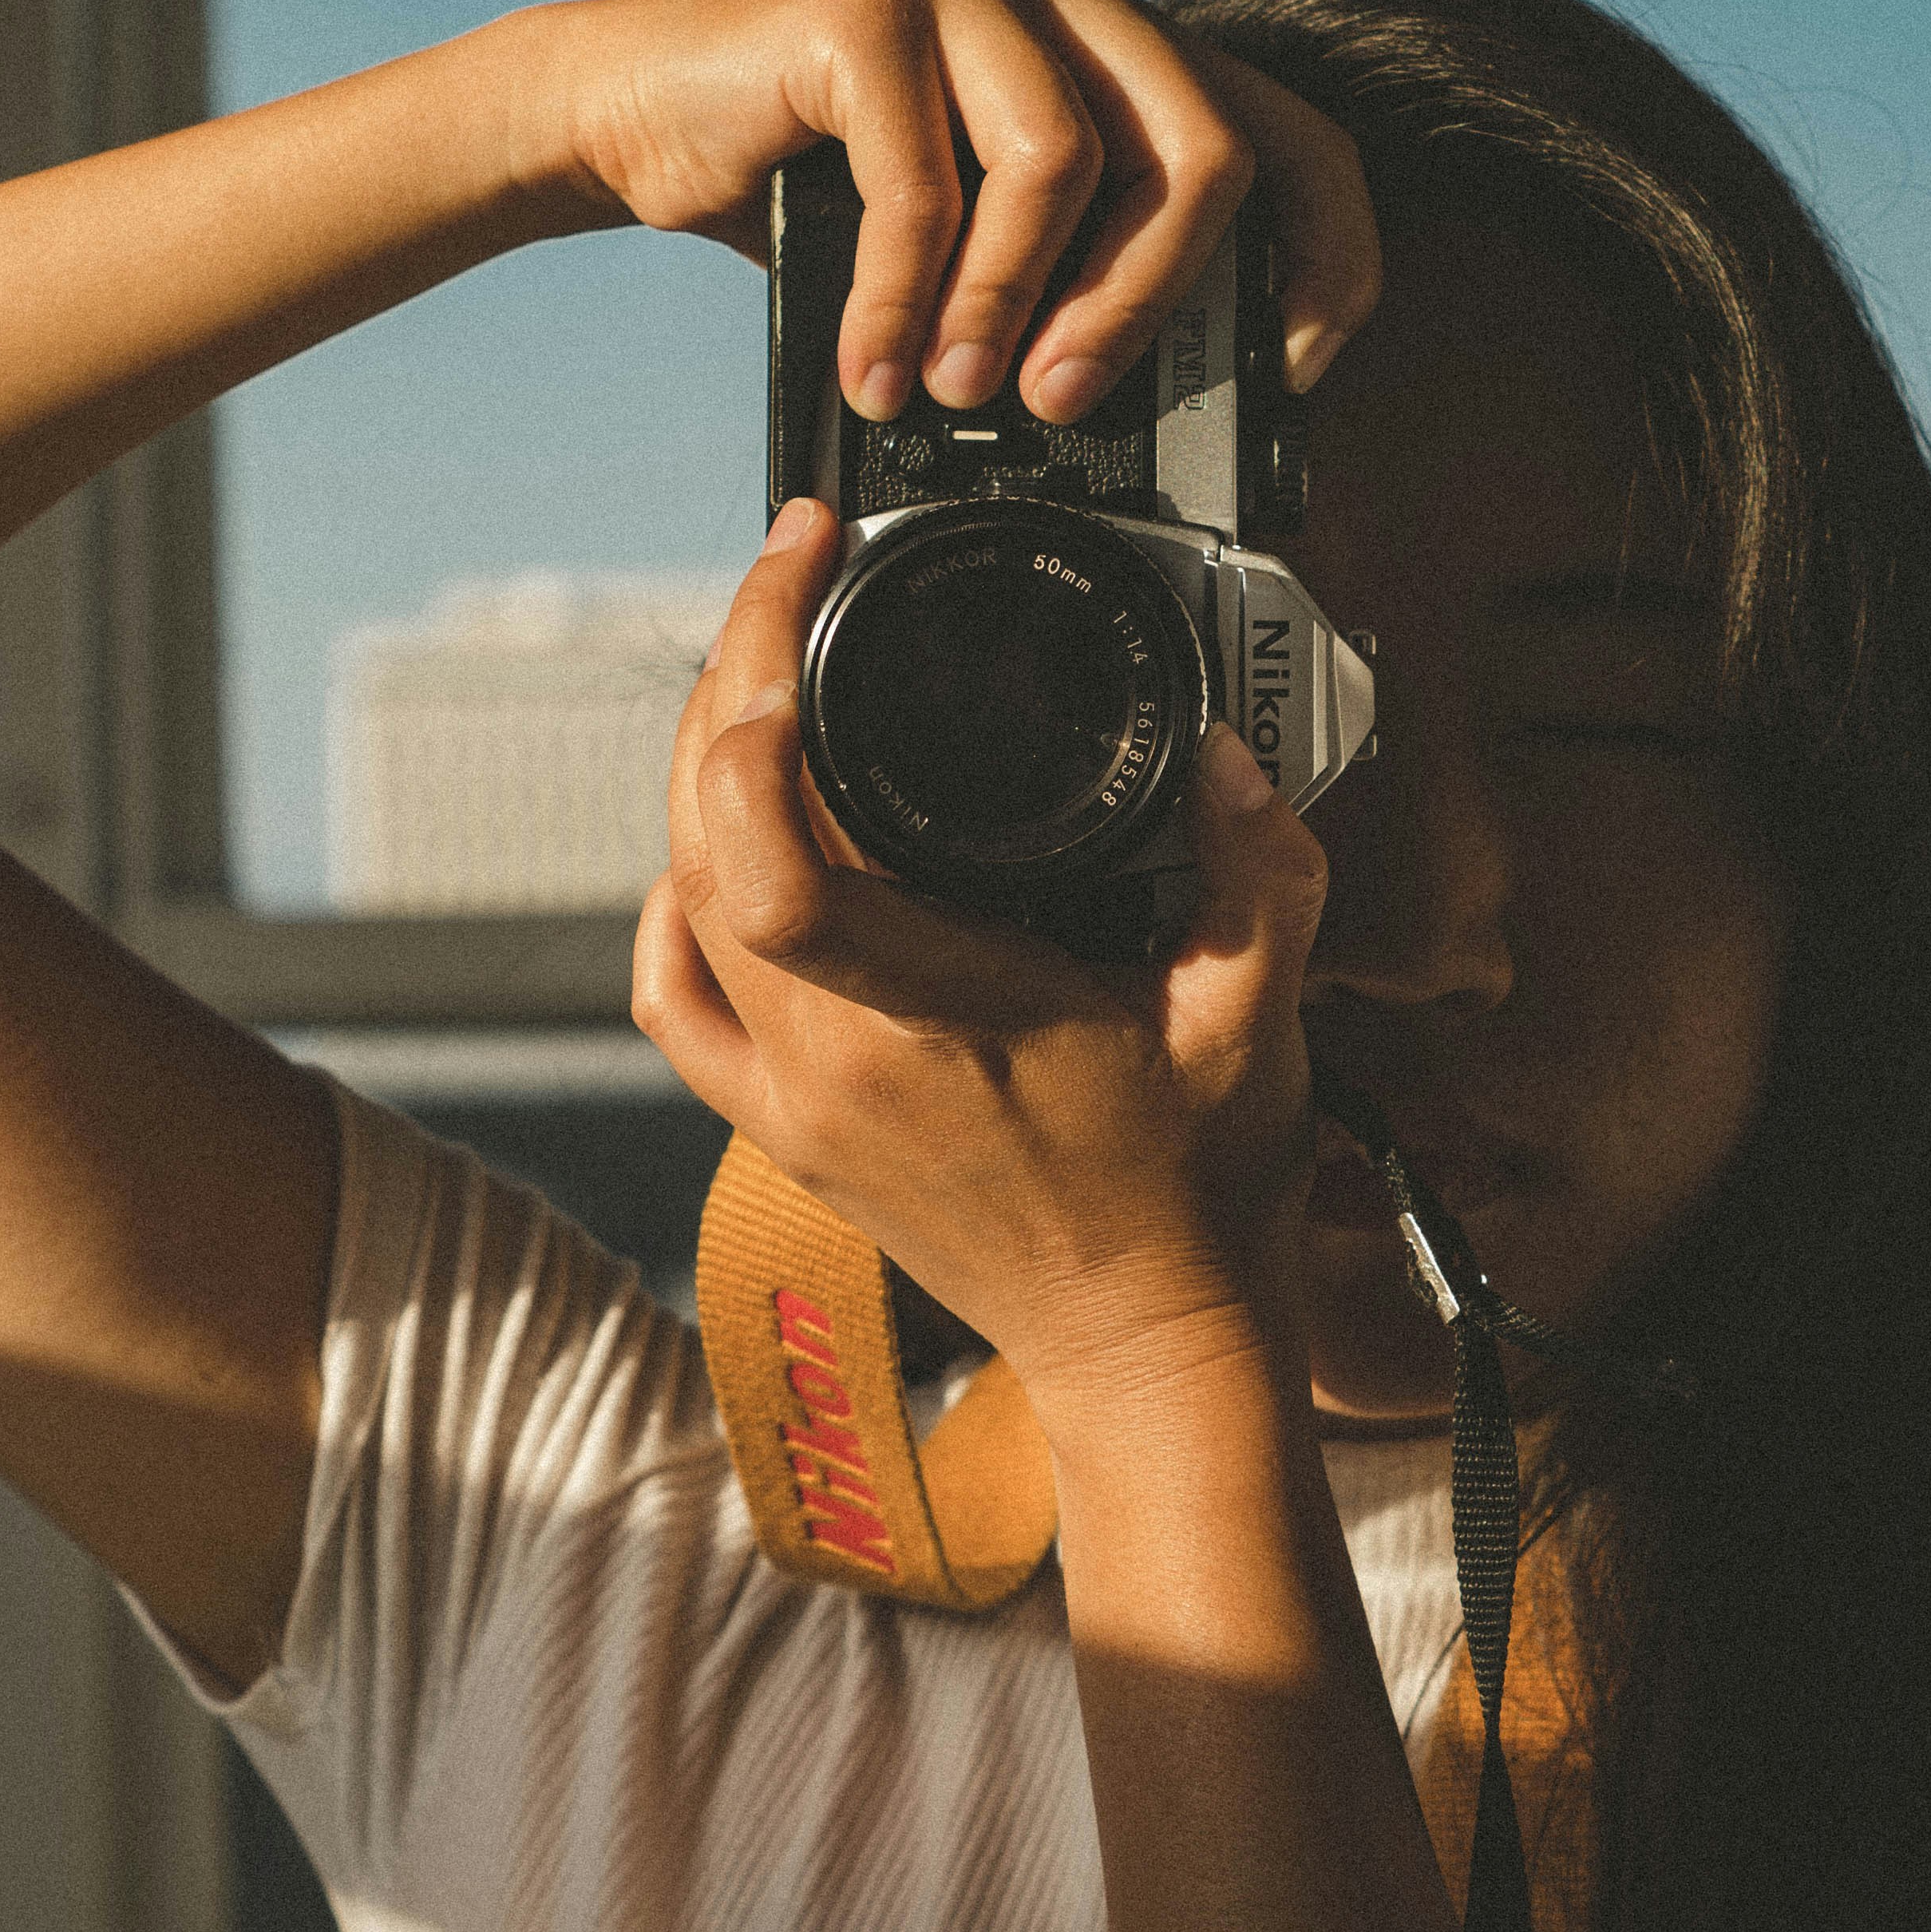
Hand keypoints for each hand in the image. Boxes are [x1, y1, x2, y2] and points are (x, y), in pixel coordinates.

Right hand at [514, 0, 1379, 422]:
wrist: (643, 115)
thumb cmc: (821, 190)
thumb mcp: (980, 239)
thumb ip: (1073, 276)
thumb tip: (1159, 416)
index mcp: (1127, 47)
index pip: (1294, 137)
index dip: (1326, 262)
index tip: (1288, 377)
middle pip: (1200, 153)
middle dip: (1144, 307)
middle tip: (1066, 402)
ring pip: (1065, 163)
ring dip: (1010, 308)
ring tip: (956, 391)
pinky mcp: (870, 3)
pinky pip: (925, 183)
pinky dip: (903, 303)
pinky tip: (875, 371)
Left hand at [632, 502, 1331, 1429]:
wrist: (1150, 1348)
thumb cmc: (1204, 1197)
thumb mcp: (1260, 1017)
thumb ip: (1260, 872)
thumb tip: (1222, 755)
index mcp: (933, 1024)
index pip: (768, 855)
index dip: (752, 705)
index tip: (801, 586)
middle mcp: (831, 1066)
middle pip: (702, 839)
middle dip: (733, 679)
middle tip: (792, 583)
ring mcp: (791, 1105)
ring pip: (678, 901)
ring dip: (702, 771)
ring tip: (769, 674)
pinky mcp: (781, 1133)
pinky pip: (674, 999)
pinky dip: (669, 906)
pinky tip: (712, 845)